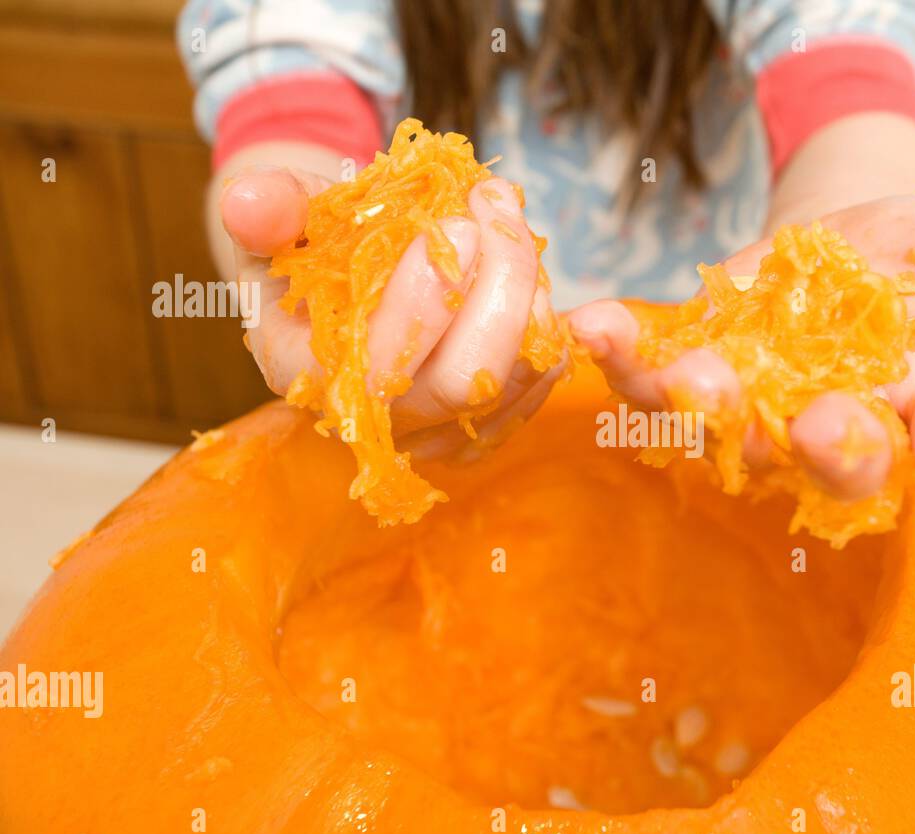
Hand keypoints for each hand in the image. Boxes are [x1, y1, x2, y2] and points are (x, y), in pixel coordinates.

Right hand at [220, 167, 564, 460]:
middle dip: (496, 285)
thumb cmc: (313, 244)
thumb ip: (270, 208)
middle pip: (463, 381)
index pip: (380, 368)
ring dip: (527, 293)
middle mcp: (377, 421)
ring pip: (510, 381)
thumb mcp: (283, 218)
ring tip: (510, 222)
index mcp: (309, 377)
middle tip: (496, 203)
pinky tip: (528, 269)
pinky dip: (546, 323)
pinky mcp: (486, 422)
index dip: (427, 300)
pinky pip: (538, 384)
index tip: (455, 223)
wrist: (350, 273)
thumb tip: (244, 202)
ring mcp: (437, 429)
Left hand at [568, 195, 914, 499]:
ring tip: (688, 379)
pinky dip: (624, 357)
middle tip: (822, 424)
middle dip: (834, 447)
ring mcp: (762, 418)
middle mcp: (844, 439)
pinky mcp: (696, 382)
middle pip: (842, 463)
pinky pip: (654, 381)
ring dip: (710, 412)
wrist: (847, 239)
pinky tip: (590, 325)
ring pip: (737, 435)